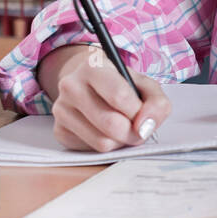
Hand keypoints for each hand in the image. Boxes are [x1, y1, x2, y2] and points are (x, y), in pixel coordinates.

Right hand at [42, 45, 169, 151]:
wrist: (91, 86)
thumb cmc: (122, 85)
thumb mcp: (145, 85)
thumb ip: (156, 103)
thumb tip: (145, 127)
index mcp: (93, 67)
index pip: (120, 96)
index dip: (139, 111)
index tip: (144, 113)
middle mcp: (71, 85)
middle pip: (111, 124)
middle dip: (133, 132)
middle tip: (138, 127)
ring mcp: (61, 109)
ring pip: (102, 142)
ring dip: (121, 141)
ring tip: (123, 127)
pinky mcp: (59, 130)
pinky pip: (90, 150)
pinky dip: (106, 146)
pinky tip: (106, 132)